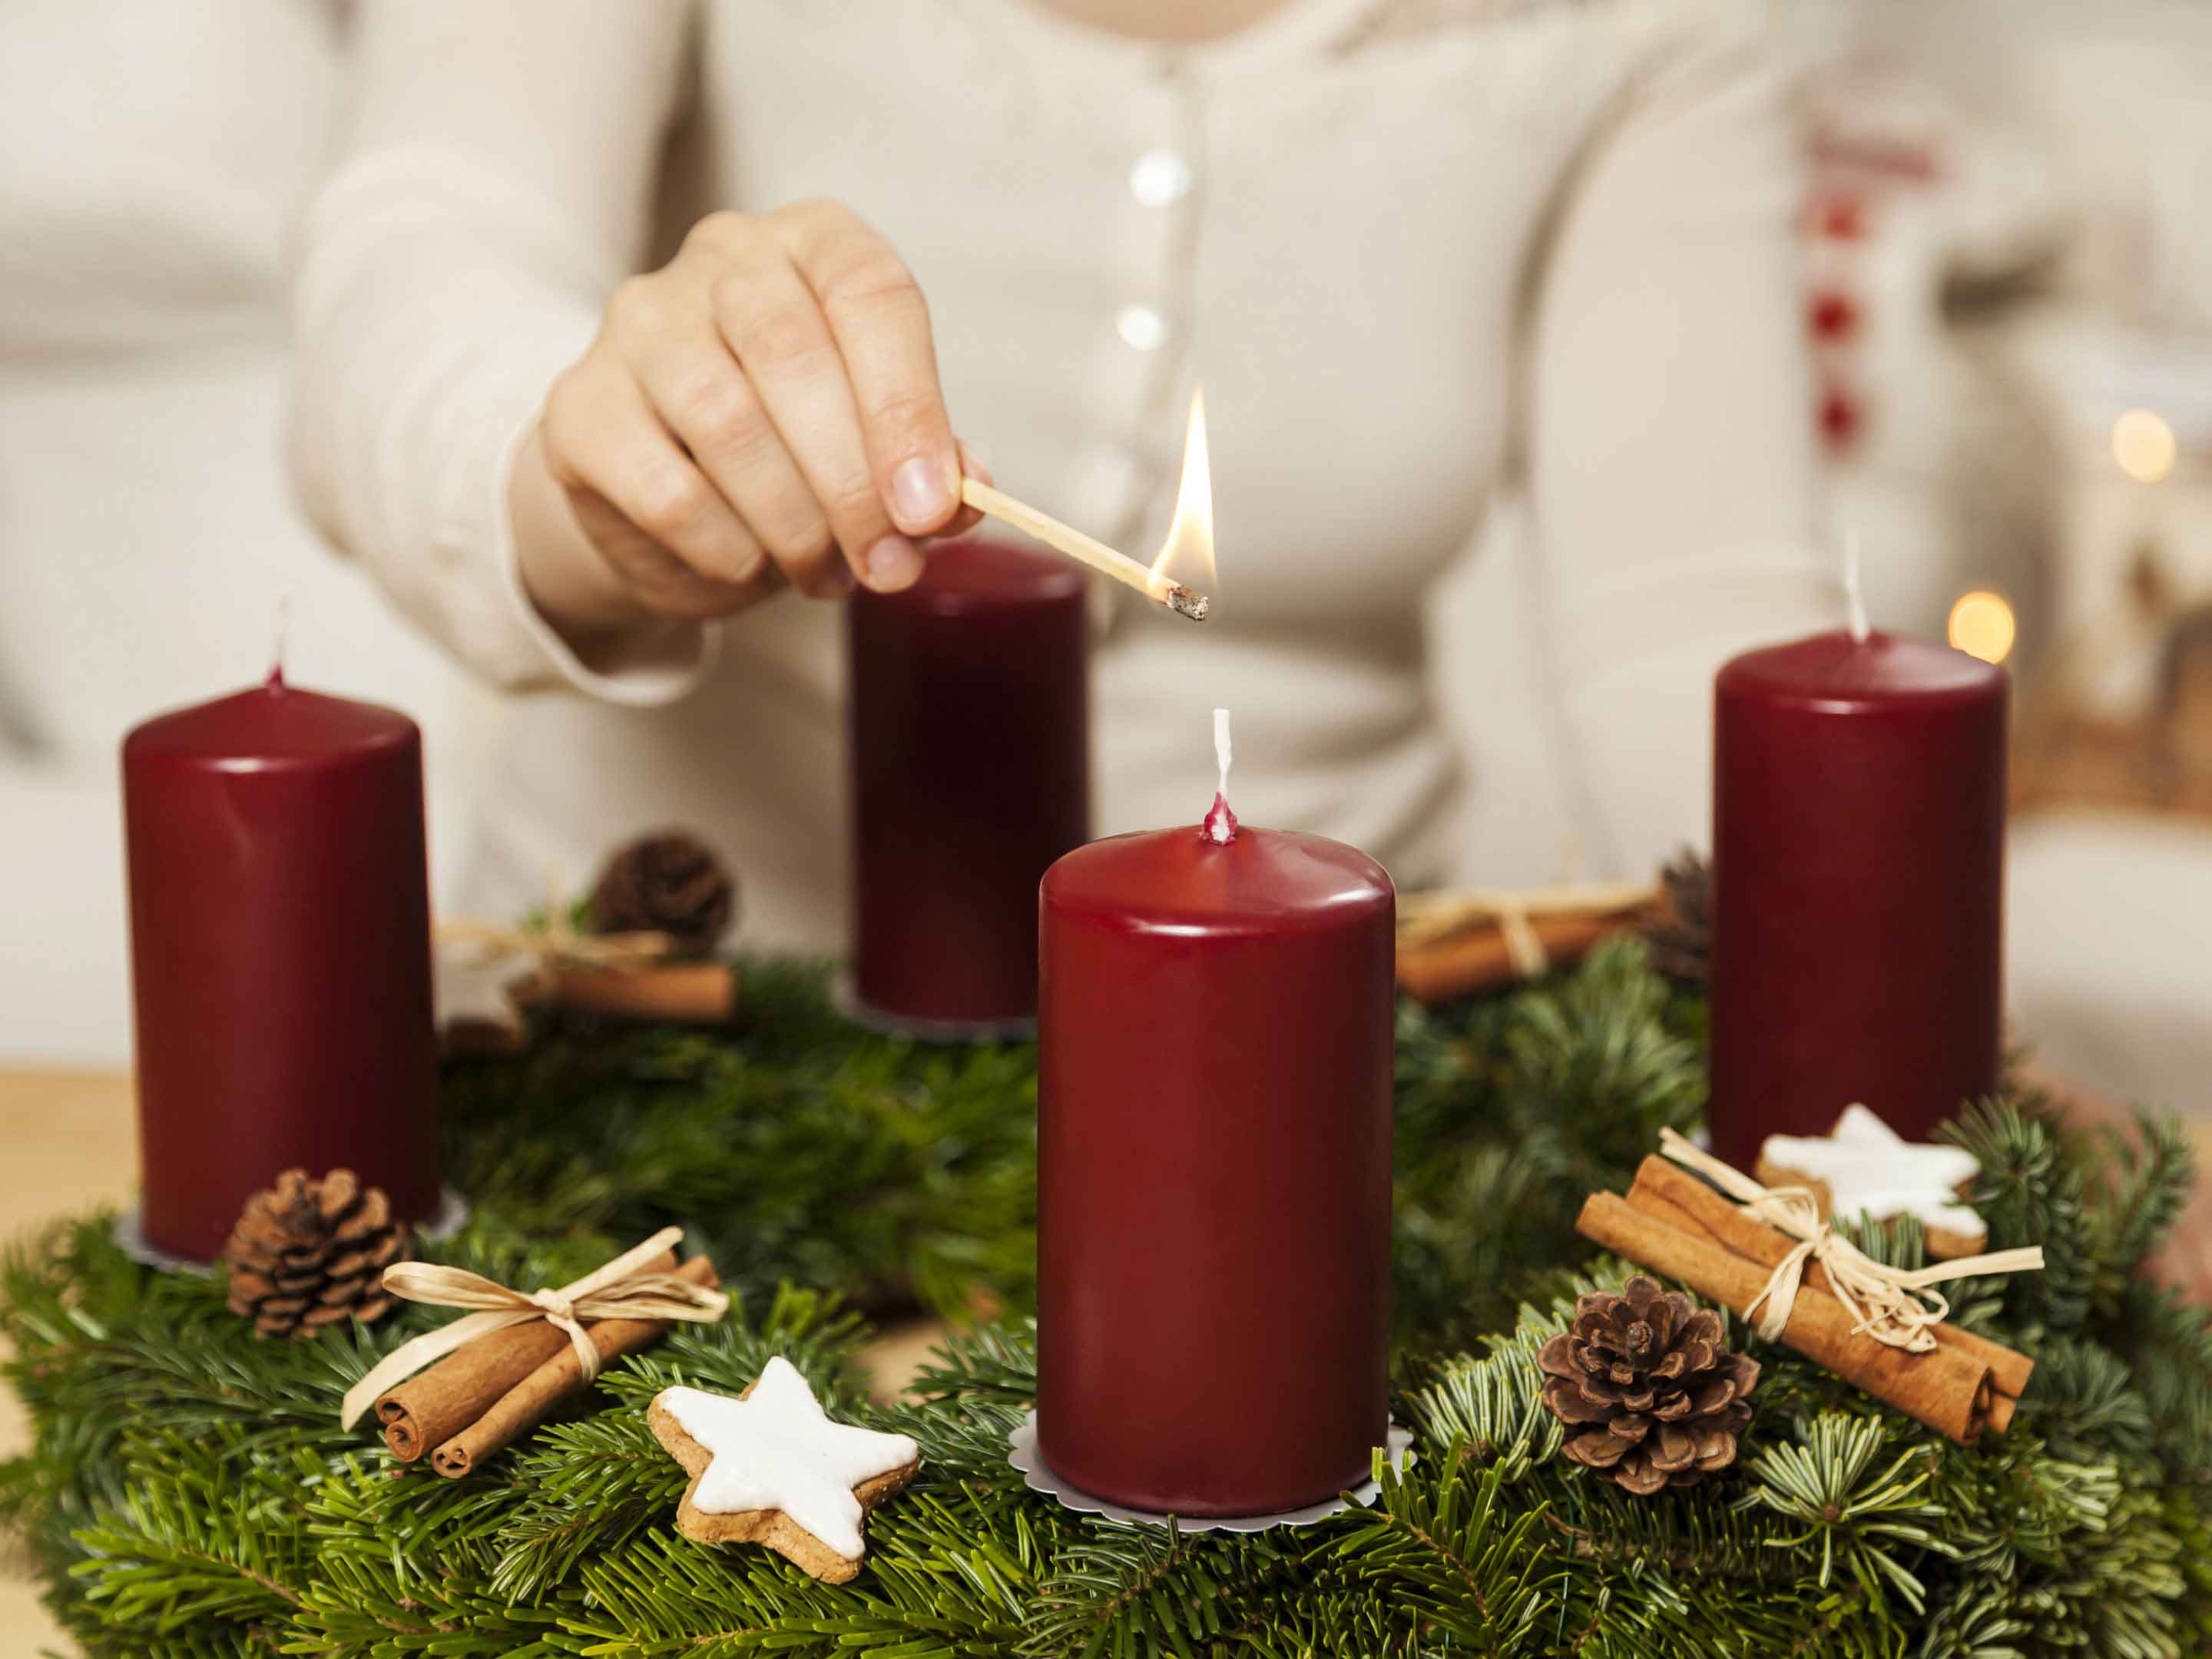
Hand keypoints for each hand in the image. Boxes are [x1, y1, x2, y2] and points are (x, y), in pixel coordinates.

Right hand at [510, 201, 983, 637]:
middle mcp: (723, 257)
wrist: (667, 497)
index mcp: (815, 244)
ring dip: (793, 524)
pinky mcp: (580, 405)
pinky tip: (749, 564)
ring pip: (727, 424)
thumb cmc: (796, 447)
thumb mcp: (877, 447)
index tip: (930, 509)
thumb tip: (962, 499)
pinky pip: (664, 488)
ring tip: (824, 575)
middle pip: (793, 356)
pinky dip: (724, 545)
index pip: (870, 293)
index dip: (907, 408)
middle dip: (852, 483)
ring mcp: (640, 322)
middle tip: (886, 565)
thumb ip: (929, 465)